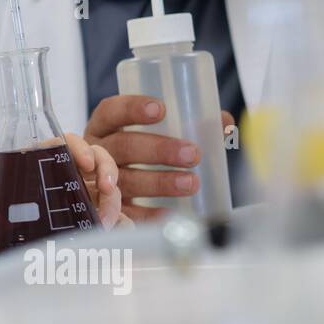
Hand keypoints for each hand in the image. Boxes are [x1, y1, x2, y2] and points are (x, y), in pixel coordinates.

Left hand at [0, 133, 126, 253]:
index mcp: (35, 161)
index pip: (64, 142)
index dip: (79, 147)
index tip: (83, 164)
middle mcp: (60, 176)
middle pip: (94, 160)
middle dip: (106, 170)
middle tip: (105, 189)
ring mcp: (75, 197)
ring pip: (106, 188)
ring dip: (114, 201)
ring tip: (106, 221)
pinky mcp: (83, 220)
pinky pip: (107, 217)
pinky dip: (119, 222)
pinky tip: (115, 233)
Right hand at [84, 95, 233, 220]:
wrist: (108, 191)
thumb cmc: (138, 154)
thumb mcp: (154, 134)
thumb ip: (187, 125)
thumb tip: (224, 122)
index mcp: (104, 126)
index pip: (112, 111)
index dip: (132, 109)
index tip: (160, 109)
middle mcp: (98, 151)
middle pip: (123, 146)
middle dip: (158, 149)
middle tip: (192, 154)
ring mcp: (98, 181)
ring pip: (126, 179)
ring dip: (159, 181)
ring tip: (191, 182)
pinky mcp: (106, 209)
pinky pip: (128, 212)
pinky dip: (150, 214)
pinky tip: (172, 213)